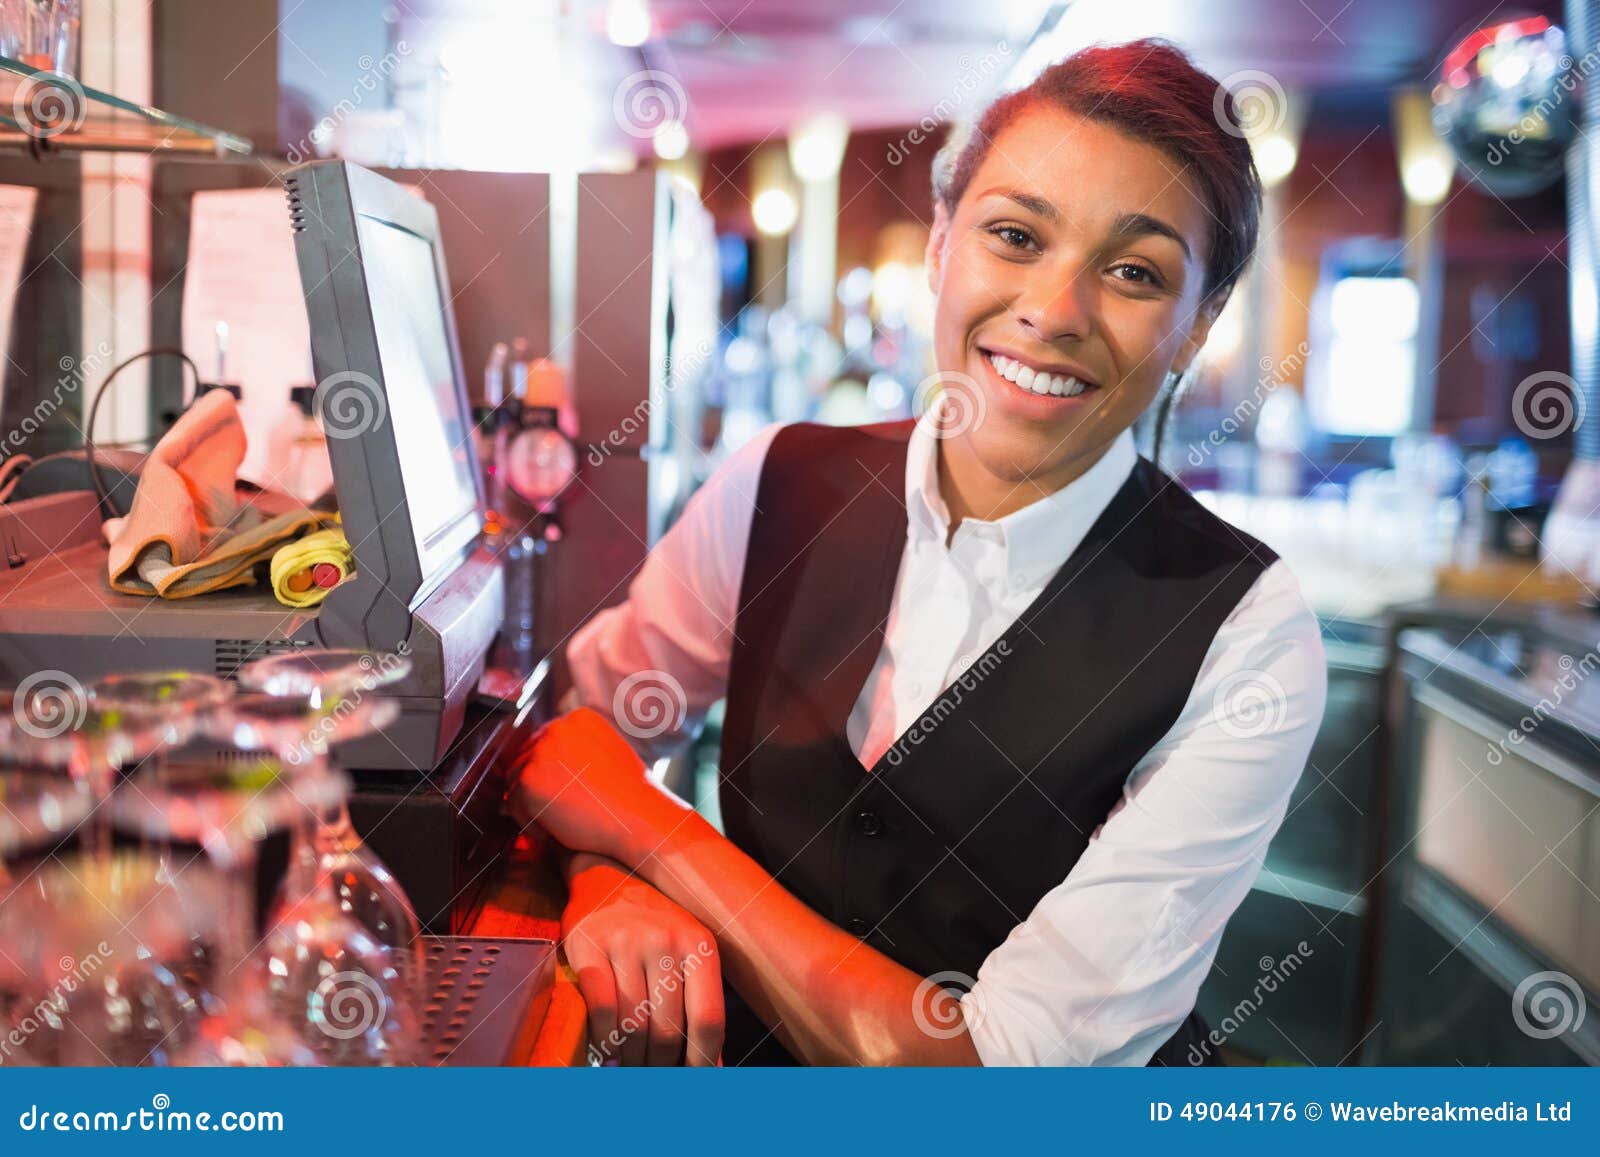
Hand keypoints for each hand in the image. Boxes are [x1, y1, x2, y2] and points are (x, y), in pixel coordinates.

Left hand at [505, 707, 686, 863]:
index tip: (559, 793)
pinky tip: (555, 831)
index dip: (549, 771)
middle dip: (537, 787)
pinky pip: (514, 802)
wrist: (639, 819)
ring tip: (558, 822)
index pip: (546, 741)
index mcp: (579, 718)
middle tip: (556, 812)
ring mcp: (541, 751)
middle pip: (526, 757)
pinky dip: (530, 821)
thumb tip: (550, 764)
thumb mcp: (608, 755)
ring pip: (516, 780)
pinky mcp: (529, 779)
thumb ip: (578, 751)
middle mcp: (557, 727)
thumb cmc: (630, 797)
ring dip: (530, 804)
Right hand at [562, 853, 723, 1065]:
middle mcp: (666, 940)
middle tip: (655, 1080)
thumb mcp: (687, 951)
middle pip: (668, 1029)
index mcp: (699, 944)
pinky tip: (607, 1053)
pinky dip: (605, 1042)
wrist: (606, 876)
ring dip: (633, 1060)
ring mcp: (626, 942)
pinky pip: (602, 1010)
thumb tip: (714, 1065)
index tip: (693, 1082)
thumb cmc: (654, 925)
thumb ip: (701, 1000)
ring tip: (631, 1071)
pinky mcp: (589, 947)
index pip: (708, 1019)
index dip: (702, 1061)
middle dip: (662, 1066)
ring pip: (634, 1025)